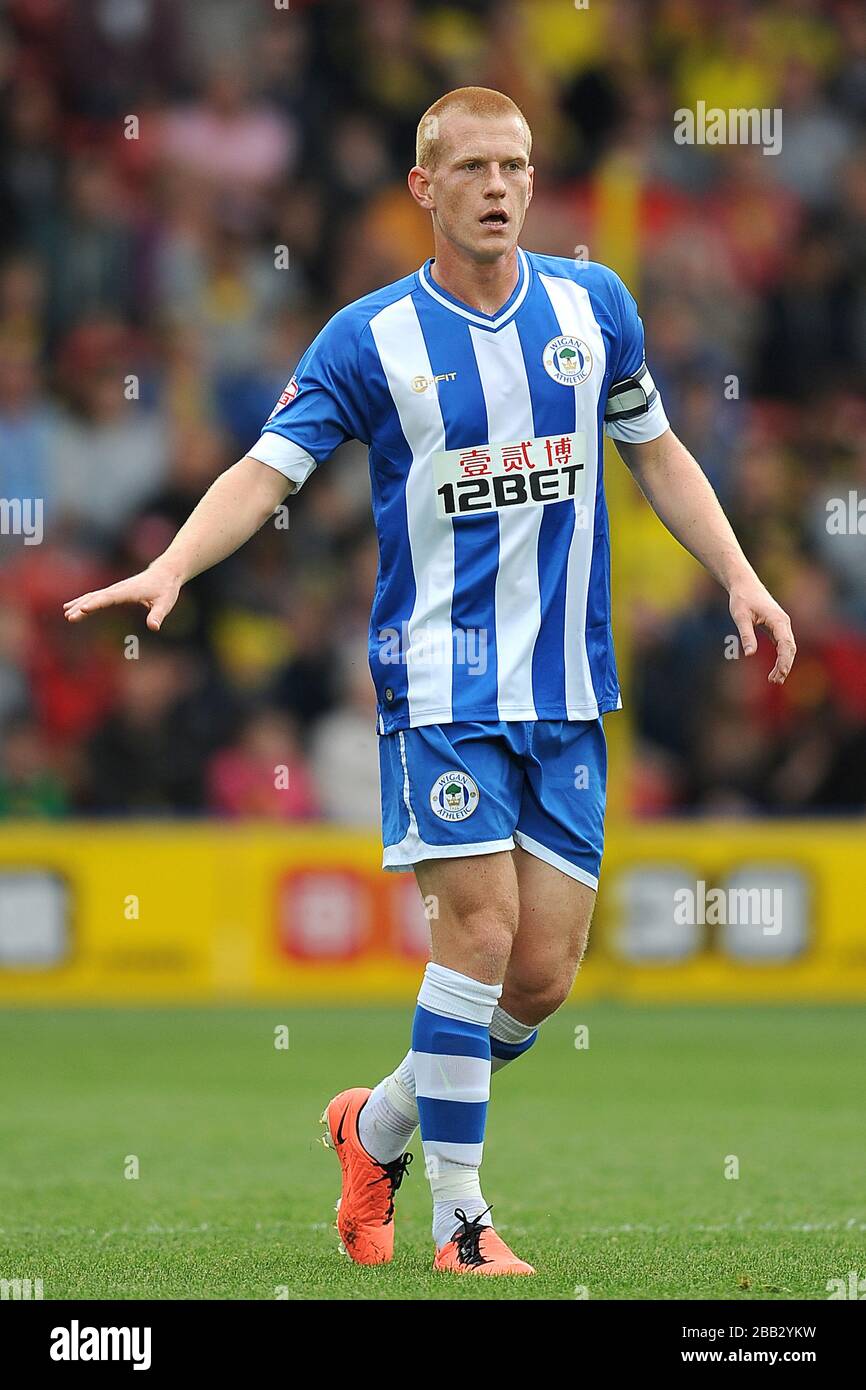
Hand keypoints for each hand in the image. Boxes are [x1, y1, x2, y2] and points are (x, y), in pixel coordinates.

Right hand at [63, 562, 182, 631]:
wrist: (165, 573)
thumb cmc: (166, 589)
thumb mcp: (165, 603)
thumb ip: (158, 615)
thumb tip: (154, 627)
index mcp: (129, 591)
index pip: (109, 598)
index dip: (96, 603)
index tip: (83, 609)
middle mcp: (119, 588)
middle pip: (97, 597)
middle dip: (82, 606)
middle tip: (70, 617)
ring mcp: (115, 589)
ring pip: (94, 595)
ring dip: (80, 603)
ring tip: (66, 613)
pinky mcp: (115, 591)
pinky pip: (96, 596)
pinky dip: (84, 600)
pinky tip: (73, 606)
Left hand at [729, 580, 795, 683]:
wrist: (745, 585)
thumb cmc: (742, 599)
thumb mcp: (740, 616)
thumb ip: (746, 635)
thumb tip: (749, 654)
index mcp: (778, 620)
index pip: (785, 643)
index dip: (784, 660)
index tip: (779, 673)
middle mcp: (784, 623)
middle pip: (790, 648)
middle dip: (785, 666)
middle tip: (775, 681)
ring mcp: (782, 625)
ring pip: (788, 648)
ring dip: (784, 664)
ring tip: (774, 680)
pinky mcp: (777, 627)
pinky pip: (783, 645)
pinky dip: (781, 658)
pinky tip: (775, 670)